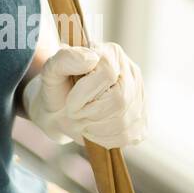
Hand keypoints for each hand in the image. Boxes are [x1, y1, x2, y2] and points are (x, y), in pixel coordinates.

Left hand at [22, 41, 146, 148]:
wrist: (61, 112)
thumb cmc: (58, 88)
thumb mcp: (51, 70)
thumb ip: (64, 59)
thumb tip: (91, 59)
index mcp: (111, 53)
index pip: (108, 73)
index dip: (86, 93)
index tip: (70, 102)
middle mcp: (131, 72)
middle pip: (120, 100)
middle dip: (91, 113)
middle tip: (75, 114)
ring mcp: (140, 96)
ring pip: (125, 121)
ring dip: (96, 128)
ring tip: (83, 121)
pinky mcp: (142, 119)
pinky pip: (130, 136)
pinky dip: (106, 139)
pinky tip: (95, 130)